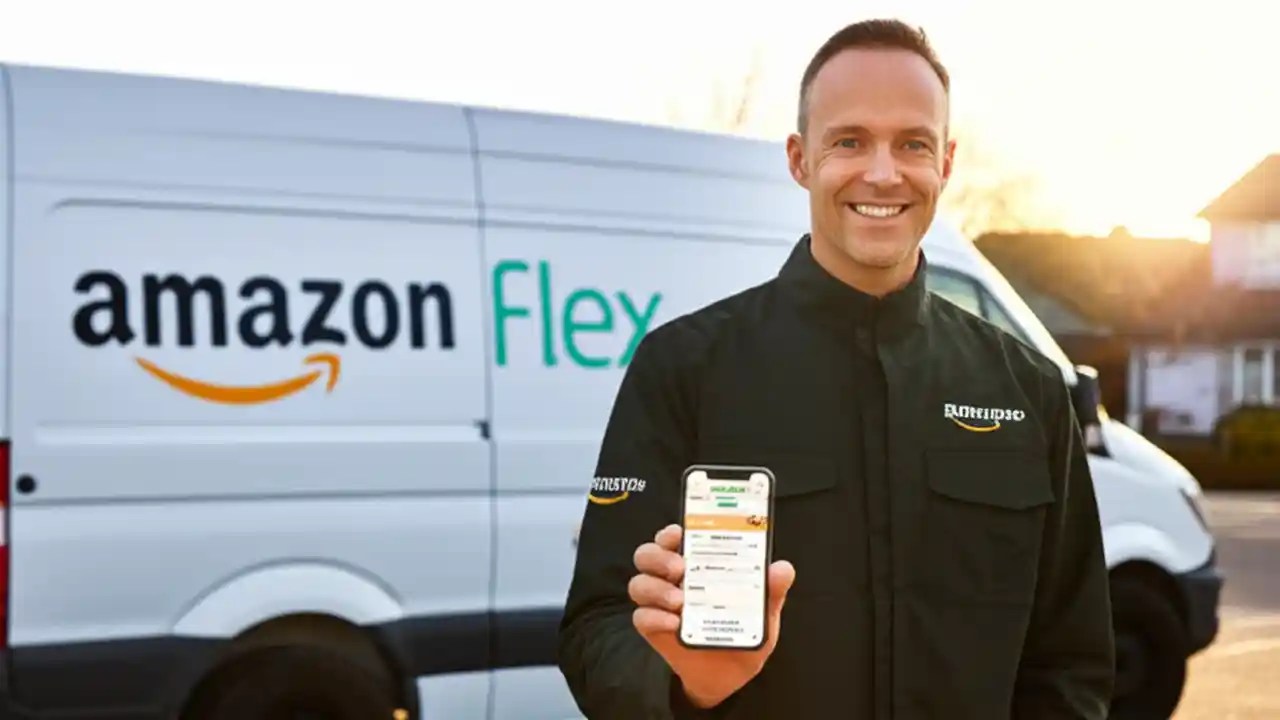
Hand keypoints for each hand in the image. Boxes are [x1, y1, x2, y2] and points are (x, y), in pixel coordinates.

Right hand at [629, 523, 795, 708]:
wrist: (732, 677)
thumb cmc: (744, 633)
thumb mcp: (764, 612)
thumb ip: (772, 591)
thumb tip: (783, 568)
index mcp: (696, 565)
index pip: (672, 538)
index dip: (669, 532)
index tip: (679, 533)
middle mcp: (672, 579)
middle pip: (647, 555)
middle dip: (658, 556)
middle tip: (680, 568)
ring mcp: (659, 604)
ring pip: (638, 583)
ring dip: (655, 587)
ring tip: (679, 600)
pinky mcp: (653, 629)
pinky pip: (641, 617)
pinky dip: (655, 617)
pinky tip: (675, 623)